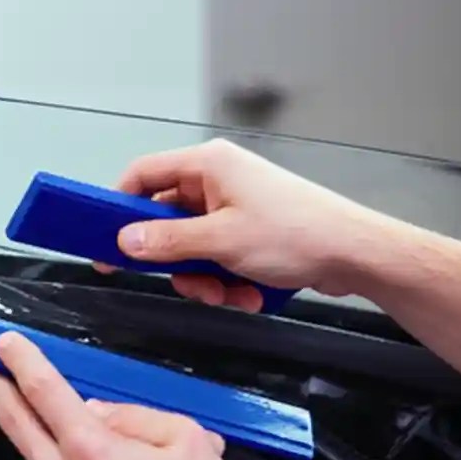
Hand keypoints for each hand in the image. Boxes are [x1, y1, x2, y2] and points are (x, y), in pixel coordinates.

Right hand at [113, 138, 385, 310]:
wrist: (355, 253)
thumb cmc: (296, 234)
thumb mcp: (221, 241)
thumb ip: (167, 242)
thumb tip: (126, 241)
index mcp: (208, 166)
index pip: (143, 174)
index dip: (118, 206)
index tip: (106, 240)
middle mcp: (219, 180)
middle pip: (166, 219)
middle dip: (175, 260)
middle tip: (183, 283)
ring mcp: (236, 206)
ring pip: (192, 246)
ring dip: (204, 278)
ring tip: (228, 293)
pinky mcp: (250, 230)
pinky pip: (218, 257)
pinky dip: (227, 280)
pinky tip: (249, 293)